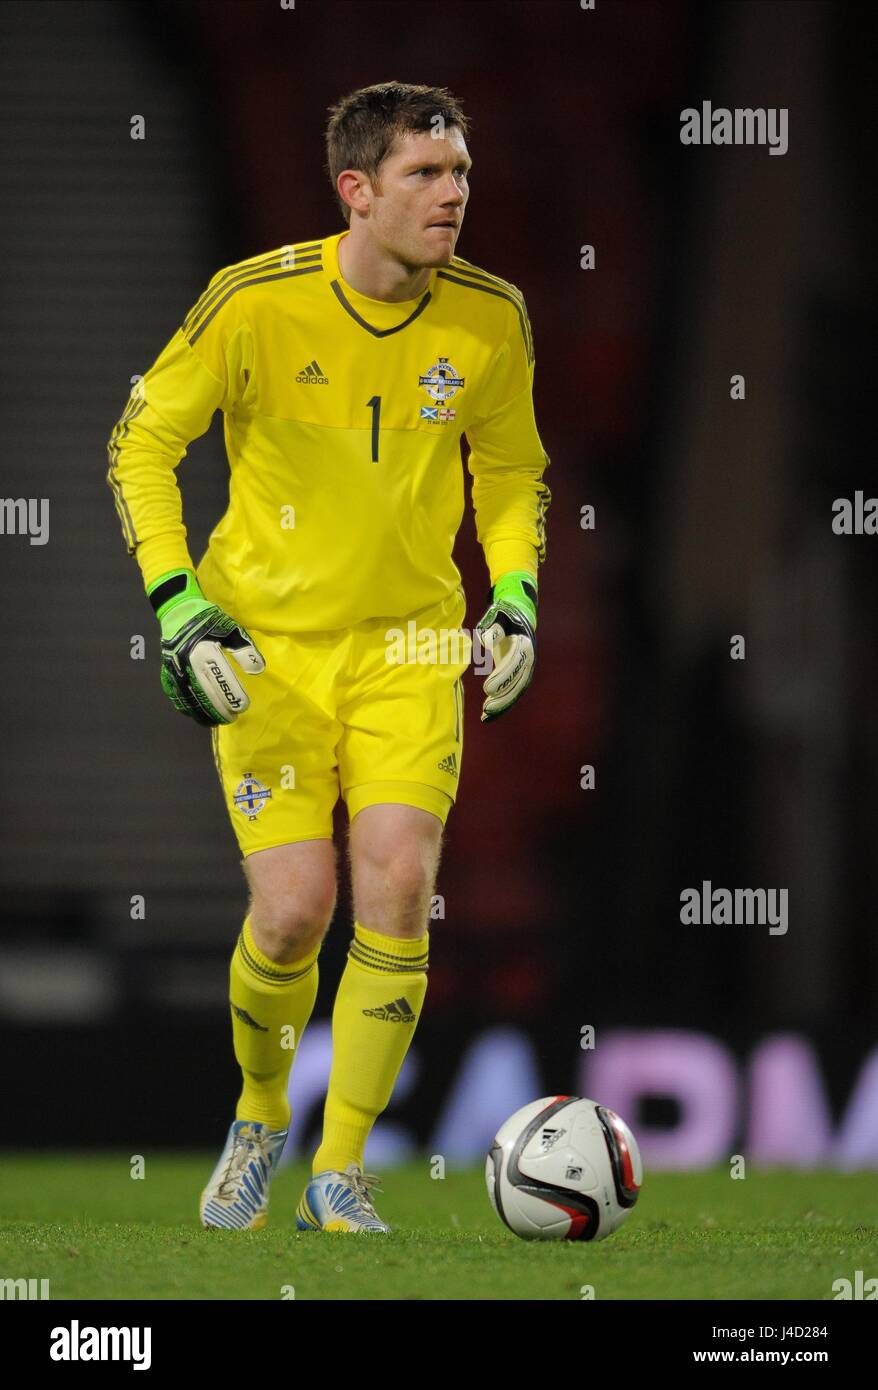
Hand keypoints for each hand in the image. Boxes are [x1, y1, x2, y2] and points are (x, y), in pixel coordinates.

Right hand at [147, 569, 264, 724]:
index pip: (221, 680)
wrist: (178, 613)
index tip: (243, 706)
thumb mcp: (231, 629)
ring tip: (217, 721)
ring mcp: (176, 670)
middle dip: (220, 709)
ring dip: (203, 713)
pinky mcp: (167, 673)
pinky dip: (186, 707)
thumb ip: (245, 649)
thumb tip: (258, 670)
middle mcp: (189, 664)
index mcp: (206, 652)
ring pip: (189, 699)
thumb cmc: (209, 621)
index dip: (232, 695)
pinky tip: (196, 715)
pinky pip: (175, 695)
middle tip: (233, 718)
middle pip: (206, 694)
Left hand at [475, 570, 536, 721]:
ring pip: (516, 691)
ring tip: (486, 715)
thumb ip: (492, 626)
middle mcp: (528, 659)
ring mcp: (525, 669)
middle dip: (503, 696)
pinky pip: (512, 693)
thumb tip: (486, 641)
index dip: (502, 678)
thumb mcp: (497, 615)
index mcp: (524, 644)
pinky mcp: (518, 676)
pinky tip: (488, 717)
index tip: (487, 688)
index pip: (514, 664)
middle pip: (518, 682)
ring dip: (503, 705)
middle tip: (486, 707)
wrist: (518, 616)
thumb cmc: (504, 615)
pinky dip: (501, 706)